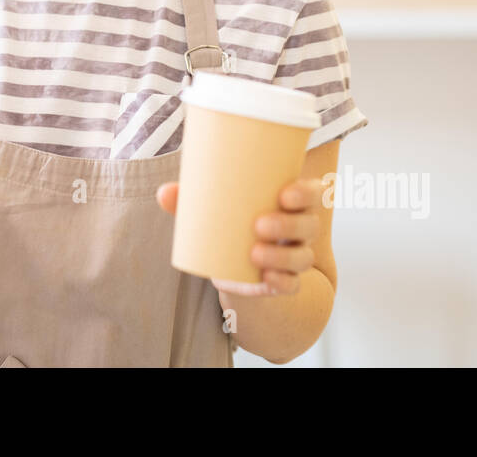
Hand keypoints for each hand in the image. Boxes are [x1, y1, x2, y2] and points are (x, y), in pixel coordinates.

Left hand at [156, 179, 321, 296]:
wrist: (231, 260)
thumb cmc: (229, 221)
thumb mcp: (213, 208)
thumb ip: (190, 200)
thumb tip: (163, 193)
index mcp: (290, 202)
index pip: (313, 192)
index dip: (306, 192)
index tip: (285, 193)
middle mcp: (299, 229)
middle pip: (308, 225)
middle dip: (288, 225)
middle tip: (259, 224)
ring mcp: (293, 256)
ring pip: (302, 257)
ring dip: (281, 256)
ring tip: (255, 253)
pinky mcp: (282, 281)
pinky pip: (291, 285)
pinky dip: (282, 282)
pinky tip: (268, 279)